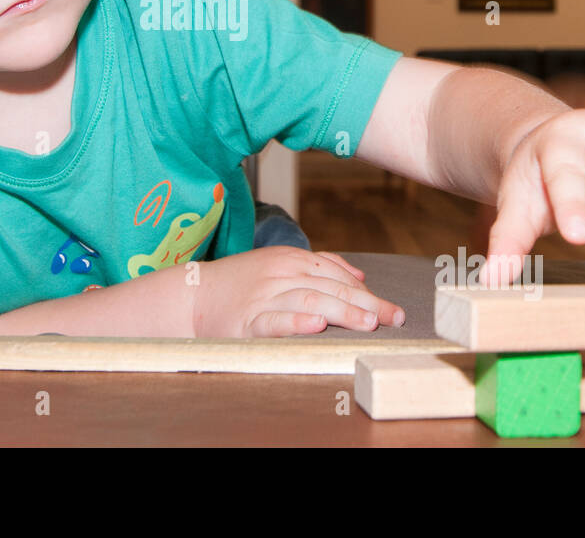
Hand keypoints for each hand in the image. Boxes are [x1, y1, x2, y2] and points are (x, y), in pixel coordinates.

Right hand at [190, 247, 405, 337]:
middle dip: (365, 303)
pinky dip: (297, 322)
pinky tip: (317, 326)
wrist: (191, 296)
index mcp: (291, 260)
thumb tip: (360, 274)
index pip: (337, 274)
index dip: (367, 292)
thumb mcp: (279, 265)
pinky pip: (276, 321)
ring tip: (367, 323)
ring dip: (342, 311)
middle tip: (391, 319)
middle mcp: (280, 274)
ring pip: (310, 300)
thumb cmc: (240, 284)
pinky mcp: (247, 322)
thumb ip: (321, 266)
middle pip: (330, 287)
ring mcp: (264, 297)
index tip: (393, 312)